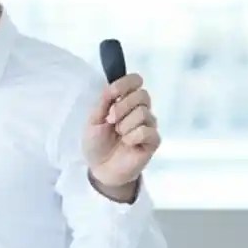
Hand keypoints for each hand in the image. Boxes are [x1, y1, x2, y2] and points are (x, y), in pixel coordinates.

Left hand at [83, 74, 160, 196]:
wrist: (100, 168)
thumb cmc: (97, 143)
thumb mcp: (94, 119)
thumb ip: (104, 101)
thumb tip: (114, 86)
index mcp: (126, 100)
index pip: (135, 80)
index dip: (125, 83)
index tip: (112, 93)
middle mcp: (141, 109)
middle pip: (142, 95)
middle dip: (122, 107)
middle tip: (110, 121)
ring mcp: (149, 124)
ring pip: (143, 113)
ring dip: (124, 125)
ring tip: (119, 135)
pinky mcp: (154, 140)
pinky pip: (146, 130)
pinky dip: (132, 137)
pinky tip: (128, 144)